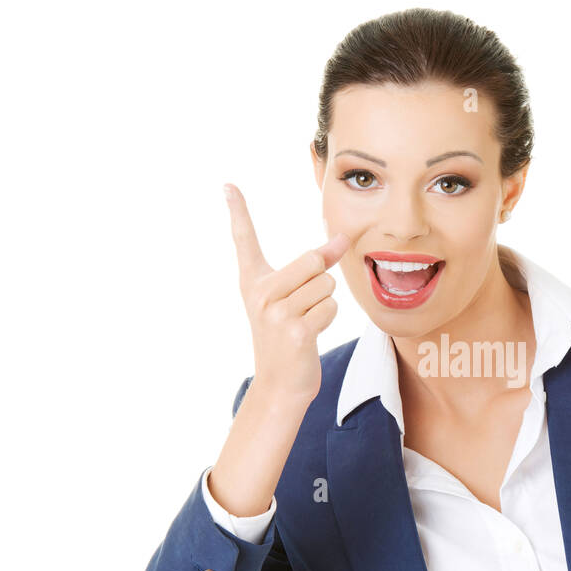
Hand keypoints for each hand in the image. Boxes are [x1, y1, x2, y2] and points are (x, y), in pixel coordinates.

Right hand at [225, 183, 352, 403]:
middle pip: (313, 261)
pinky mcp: (295, 330)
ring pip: (326, 285)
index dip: (237, 210)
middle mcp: (259, 293)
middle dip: (322, 280)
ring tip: (306, 322)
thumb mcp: (295, 298)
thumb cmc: (289, 338)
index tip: (228, 184)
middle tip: (304, 307)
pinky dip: (328, 321)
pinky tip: (309, 335)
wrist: (280, 386)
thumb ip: (316, 266)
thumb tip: (342, 238)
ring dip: (326, 304)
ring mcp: (275, 312)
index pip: (244, 239)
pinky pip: (330, 308)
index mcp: (253, 281)